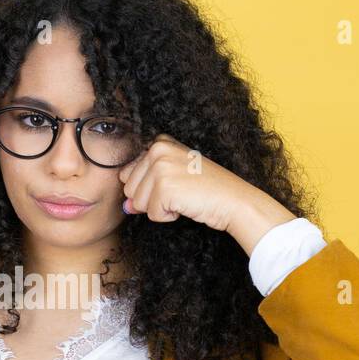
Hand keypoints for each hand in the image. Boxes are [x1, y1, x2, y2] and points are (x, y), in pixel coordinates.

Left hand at [119, 133, 297, 253]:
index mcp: (159, 143)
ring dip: (159, 208)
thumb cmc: (207, 189)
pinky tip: (185, 205)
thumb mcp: (174, 176)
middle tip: (180, 192)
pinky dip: (167, 217)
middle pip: (130, 189)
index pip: (128, 175)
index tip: (173, 184)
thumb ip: (145, 185)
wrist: (233, 200)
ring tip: (183, 197)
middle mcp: (157, 150)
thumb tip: (126, 207)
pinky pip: (151, 214)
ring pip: (138, 203)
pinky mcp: (164, 188)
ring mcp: (160, 167)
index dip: (148, 188)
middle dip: (151, 199)